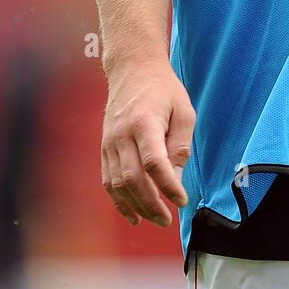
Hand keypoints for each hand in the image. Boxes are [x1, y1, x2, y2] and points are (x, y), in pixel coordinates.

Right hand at [101, 61, 194, 226]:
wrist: (133, 69)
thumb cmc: (163, 90)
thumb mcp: (184, 110)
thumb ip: (180, 145)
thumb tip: (174, 178)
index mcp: (144, 122)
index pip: (153, 162)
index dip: (167, 186)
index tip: (181, 200)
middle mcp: (122, 134)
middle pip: (132, 178)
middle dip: (151, 204)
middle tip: (167, 219)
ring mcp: (109, 142)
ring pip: (117, 183)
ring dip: (136, 206)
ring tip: (155, 219)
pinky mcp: (104, 147)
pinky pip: (107, 180)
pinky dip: (119, 201)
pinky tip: (133, 215)